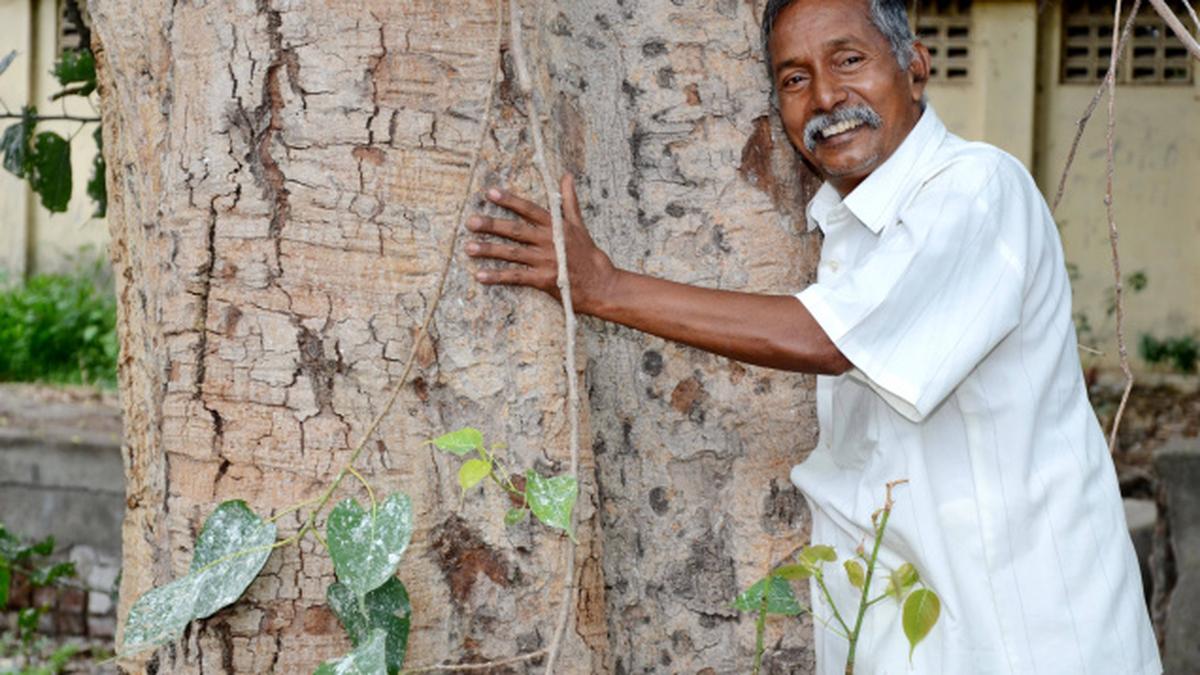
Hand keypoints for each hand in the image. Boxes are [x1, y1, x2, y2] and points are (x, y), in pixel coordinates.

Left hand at [466, 174, 616, 314]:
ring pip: (512, 253)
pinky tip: (480, 275)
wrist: (601, 285)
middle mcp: (549, 242)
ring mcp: (545, 261)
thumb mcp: (579, 225)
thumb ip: (569, 201)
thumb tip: (567, 176)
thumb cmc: (588, 255)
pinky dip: (498, 276)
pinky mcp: (543, 280)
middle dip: (492, 225)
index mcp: (556, 226)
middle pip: (516, 231)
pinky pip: (516, 277)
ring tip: (469, 248)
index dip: (510, 200)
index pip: (529, 210)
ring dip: (489, 250)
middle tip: (470, 221)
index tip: (490, 192)